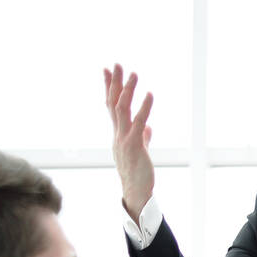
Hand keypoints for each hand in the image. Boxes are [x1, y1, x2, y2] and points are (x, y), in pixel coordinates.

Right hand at [103, 63, 154, 219]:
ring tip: (133, 73)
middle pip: (113, 103)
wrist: (135, 193)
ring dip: (127, 91)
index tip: (107, 70)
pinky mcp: (134, 146)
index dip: (109, 88)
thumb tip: (148, 128)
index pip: (111, 106)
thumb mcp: (138, 151)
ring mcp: (124, 139)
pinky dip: (144, 108)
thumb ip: (143, 137)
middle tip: (115, 63)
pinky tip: (149, 94)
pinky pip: (138, 123)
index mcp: (118, 134)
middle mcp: (117, 134)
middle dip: (114, 83)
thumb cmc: (137, 174)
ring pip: (122, 110)